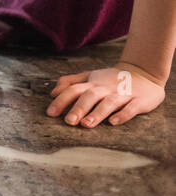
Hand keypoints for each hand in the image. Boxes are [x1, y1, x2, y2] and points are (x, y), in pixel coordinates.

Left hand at [47, 63, 166, 126]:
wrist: (144, 72)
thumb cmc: (112, 78)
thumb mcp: (90, 76)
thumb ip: (70, 82)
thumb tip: (52, 92)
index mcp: (92, 84)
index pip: (73, 90)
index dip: (61, 100)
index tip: (50, 113)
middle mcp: (105, 88)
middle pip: (89, 96)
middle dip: (78, 108)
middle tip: (68, 121)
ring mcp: (122, 94)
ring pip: (108, 103)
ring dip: (97, 113)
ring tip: (86, 124)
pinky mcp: (139, 101)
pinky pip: (130, 108)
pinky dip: (122, 115)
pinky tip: (113, 122)